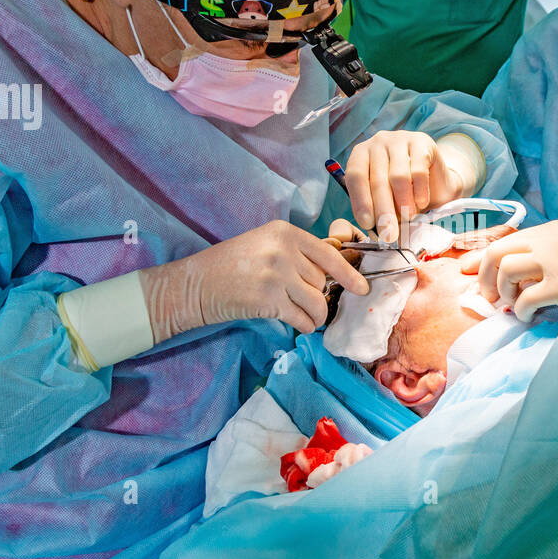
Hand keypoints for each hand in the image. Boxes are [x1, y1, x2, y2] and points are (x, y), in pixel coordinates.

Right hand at [140, 220, 368, 338]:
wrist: (196, 284)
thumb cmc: (231, 265)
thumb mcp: (264, 245)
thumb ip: (296, 253)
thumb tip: (332, 275)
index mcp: (284, 232)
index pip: (328, 253)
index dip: (349, 273)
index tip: (361, 287)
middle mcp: (283, 250)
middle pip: (323, 280)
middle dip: (321, 297)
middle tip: (310, 305)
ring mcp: (276, 274)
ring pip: (317, 302)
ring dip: (316, 316)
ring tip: (307, 318)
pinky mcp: (268, 300)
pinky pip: (302, 318)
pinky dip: (304, 326)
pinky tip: (297, 325)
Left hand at [344, 131, 465, 242]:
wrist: (436, 180)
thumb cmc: (403, 191)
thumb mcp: (384, 197)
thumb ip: (375, 207)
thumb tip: (372, 226)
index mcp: (361, 154)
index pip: (355, 176)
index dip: (361, 201)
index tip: (367, 224)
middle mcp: (378, 143)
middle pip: (378, 180)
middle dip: (384, 211)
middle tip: (388, 234)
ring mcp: (400, 139)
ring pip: (398, 177)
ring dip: (403, 203)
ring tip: (408, 217)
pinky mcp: (422, 142)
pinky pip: (419, 171)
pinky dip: (419, 192)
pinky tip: (421, 203)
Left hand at [458, 221, 557, 321]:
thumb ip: (554, 255)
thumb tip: (528, 279)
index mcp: (552, 231)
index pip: (504, 240)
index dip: (480, 258)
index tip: (466, 272)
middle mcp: (549, 240)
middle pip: (497, 252)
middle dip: (486, 278)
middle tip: (491, 298)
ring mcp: (557, 261)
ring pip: (507, 271)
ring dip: (503, 294)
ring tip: (514, 307)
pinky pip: (528, 299)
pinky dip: (522, 311)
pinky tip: (530, 318)